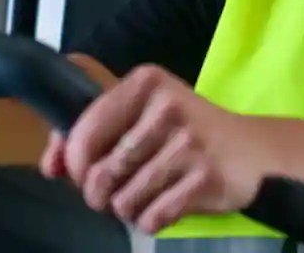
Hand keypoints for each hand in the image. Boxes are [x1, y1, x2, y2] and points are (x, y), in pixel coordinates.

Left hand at [39, 64, 267, 233]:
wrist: (253, 147)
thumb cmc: (183, 130)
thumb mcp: (138, 115)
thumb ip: (87, 134)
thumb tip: (50, 166)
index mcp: (145, 83)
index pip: (84, 134)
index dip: (77, 166)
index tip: (88, 172)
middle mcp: (168, 108)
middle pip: (101, 174)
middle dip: (100, 194)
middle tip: (115, 191)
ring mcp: (190, 144)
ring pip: (124, 201)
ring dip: (127, 209)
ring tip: (143, 196)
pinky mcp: (207, 179)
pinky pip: (153, 217)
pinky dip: (150, 221)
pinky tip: (163, 205)